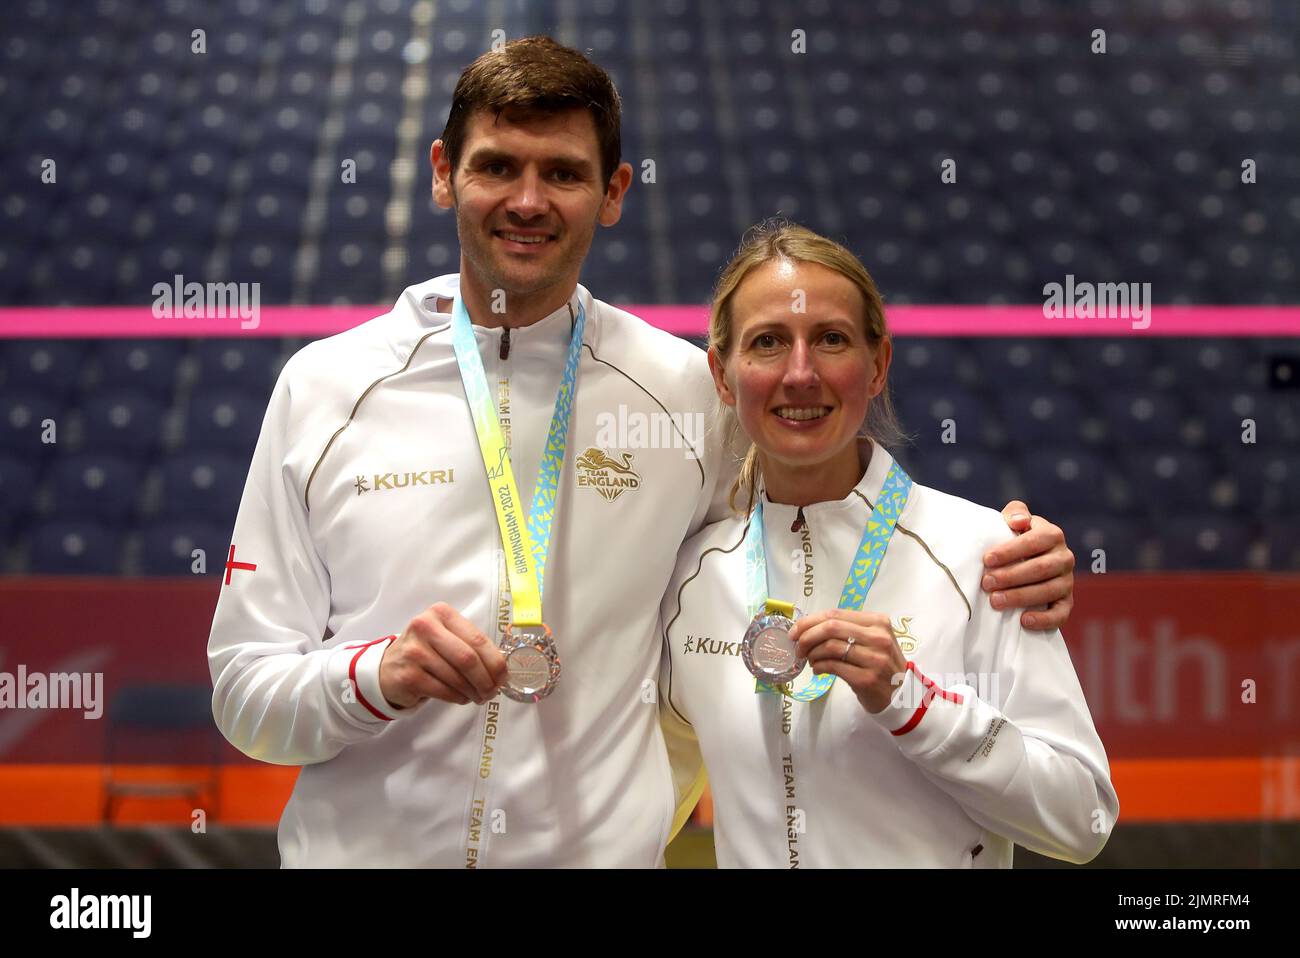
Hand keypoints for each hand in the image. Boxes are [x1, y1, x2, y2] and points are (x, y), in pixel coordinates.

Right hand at [380, 602, 506, 707]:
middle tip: (492, 691)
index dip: (495, 662)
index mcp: (441, 613)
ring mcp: (414, 652)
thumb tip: (501, 669)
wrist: (388, 668)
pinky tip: (462, 697)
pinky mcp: (409, 675)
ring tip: (478, 696)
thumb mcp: (445, 637)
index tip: (503, 676)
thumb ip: (470, 645)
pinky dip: (459, 698)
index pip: (477, 639)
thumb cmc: (426, 651)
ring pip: (458, 678)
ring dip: (473, 691)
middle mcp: (425, 627)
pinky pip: (445, 691)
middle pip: (468, 659)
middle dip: (486, 679)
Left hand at [789, 609, 906, 713]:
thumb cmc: (882, 665)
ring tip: (811, 660)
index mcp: (878, 622)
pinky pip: (833, 666)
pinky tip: (818, 670)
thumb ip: (848, 630)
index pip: (836, 613)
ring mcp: (874, 659)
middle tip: (797, 647)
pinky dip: (819, 667)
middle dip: (807, 636)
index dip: (810, 621)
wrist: (903, 695)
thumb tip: (809, 627)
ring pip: (830, 647)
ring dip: (813, 654)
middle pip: (831, 627)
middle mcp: (878, 638)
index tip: (795, 631)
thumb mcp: (873, 640)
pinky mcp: (866, 679)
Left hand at [984, 501, 1074, 631]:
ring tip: (995, 601)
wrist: (1027, 559)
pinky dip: (1044, 619)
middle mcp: (1064, 557)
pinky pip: (1061, 613)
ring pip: (1048, 591)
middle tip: (986, 583)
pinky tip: (1023, 621)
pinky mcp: (1066, 602)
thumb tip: (1018, 521)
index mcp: (1052, 534)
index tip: (987, 560)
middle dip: (1011, 577)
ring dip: (1021, 597)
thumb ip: (1015, 513)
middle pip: (1040, 568)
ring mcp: (1067, 581)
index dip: (1010, 551)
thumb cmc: (1014, 538)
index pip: (1034, 542)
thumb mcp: (1014, 521)